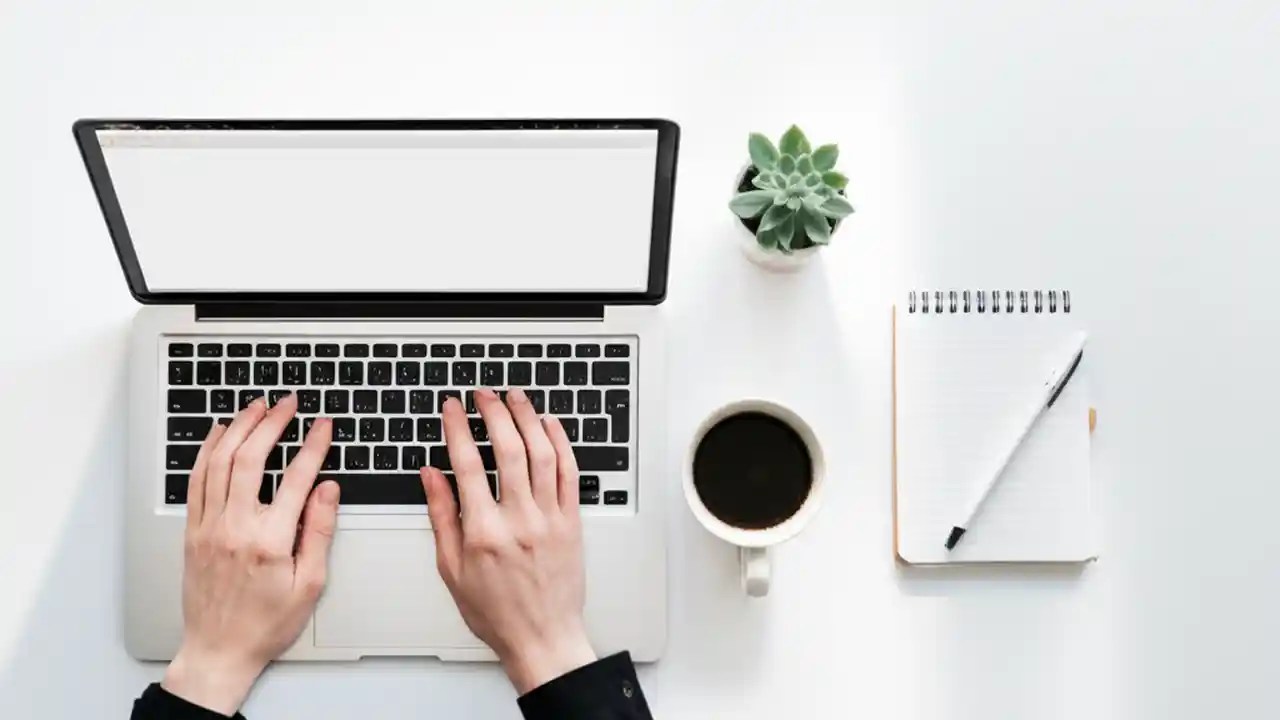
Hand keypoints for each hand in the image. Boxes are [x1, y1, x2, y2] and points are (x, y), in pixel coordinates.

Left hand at [162, 396, 339, 715]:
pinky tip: (220, 434)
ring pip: (220, 461)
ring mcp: (209, 526)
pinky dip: (208, 450)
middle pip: (251, 458)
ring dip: (239, 428)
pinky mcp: (192, 531)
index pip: (297, 478)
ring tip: (257, 407)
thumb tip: (327, 490)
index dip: (313, 445)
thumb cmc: (265, 623)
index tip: (323, 425)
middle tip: (288, 403)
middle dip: (272, 422)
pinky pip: (197, 480)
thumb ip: (320, 531)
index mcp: (269, 541)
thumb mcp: (310, 584)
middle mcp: (234, 527)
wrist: (218, 650)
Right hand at [421, 388, 595, 693]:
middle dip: (494, 412)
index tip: (452, 408)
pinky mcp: (572, 522)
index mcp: (483, 531)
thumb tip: (431, 474)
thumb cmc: (495, 611)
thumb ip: (441, 516)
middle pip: (508, 449)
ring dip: (528, 418)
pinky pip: (569, 473)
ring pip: (543, 454)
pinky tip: (550, 425)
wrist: (542, 637)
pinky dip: (561, 443)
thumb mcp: (451, 568)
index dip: (457, 428)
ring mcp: (550, 519)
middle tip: (484, 394)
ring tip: (516, 397)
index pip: (467, 464)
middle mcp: (519, 520)